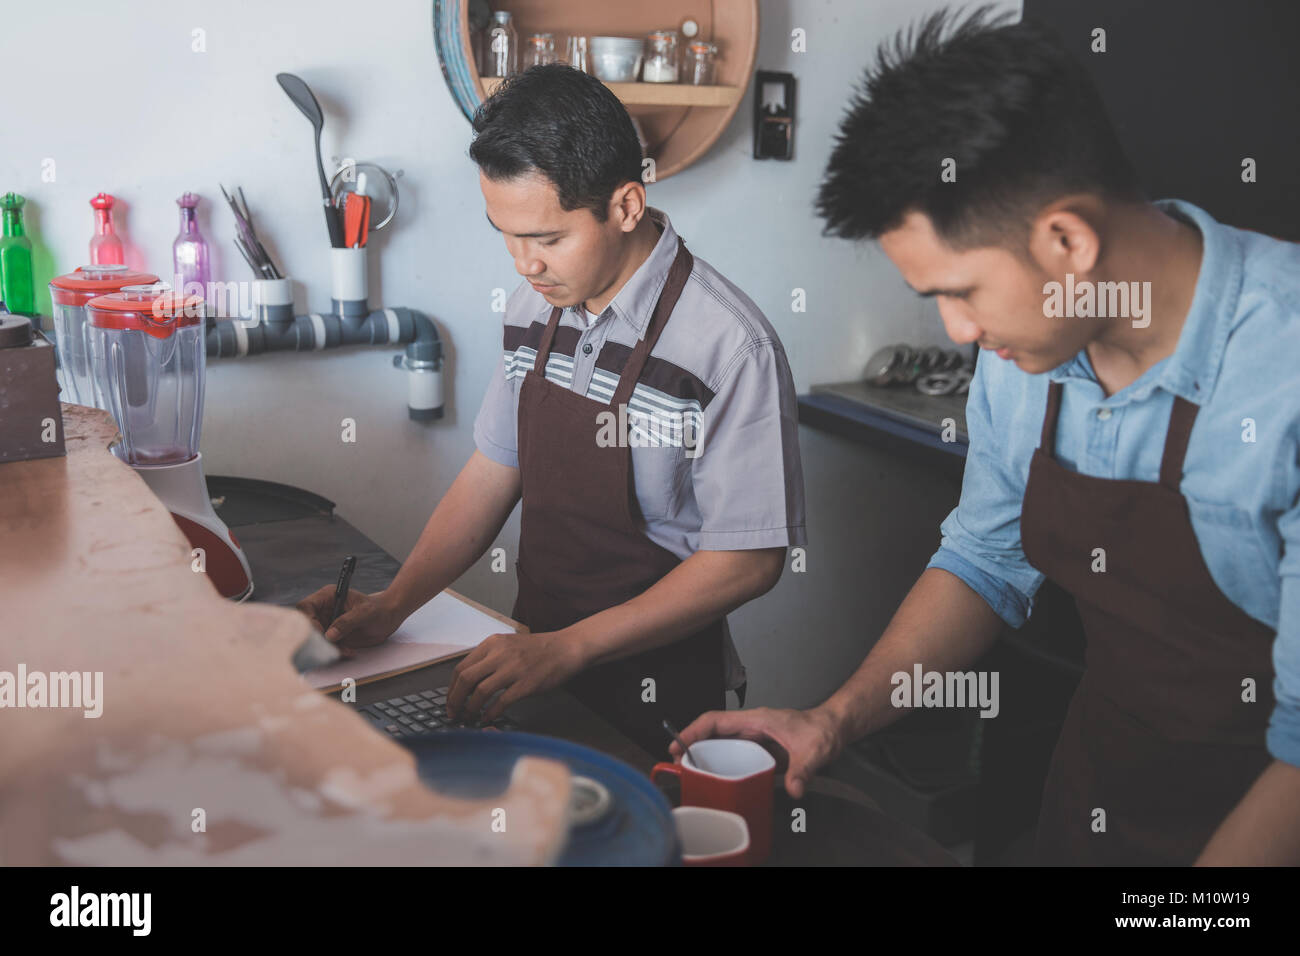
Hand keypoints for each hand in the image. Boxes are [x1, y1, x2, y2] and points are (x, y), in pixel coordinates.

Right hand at [295, 586, 404, 655]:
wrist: (389, 618)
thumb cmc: (379, 609)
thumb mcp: (365, 613)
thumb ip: (347, 622)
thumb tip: (329, 635)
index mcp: (328, 597)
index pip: (306, 607)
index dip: (308, 620)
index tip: (321, 633)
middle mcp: (324, 610)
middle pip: (307, 625)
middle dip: (317, 638)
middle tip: (332, 646)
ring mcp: (327, 624)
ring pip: (316, 639)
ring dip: (328, 648)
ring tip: (346, 651)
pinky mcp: (333, 636)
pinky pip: (327, 647)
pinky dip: (336, 652)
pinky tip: (349, 652)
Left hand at [446, 630, 583, 722]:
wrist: (566, 647)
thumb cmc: (538, 649)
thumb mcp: (509, 645)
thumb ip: (489, 658)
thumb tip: (468, 682)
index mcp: (492, 643)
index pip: (461, 667)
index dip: (452, 688)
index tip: (450, 701)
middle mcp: (500, 654)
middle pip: (466, 679)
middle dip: (455, 700)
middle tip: (454, 713)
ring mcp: (514, 668)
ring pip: (480, 691)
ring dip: (471, 708)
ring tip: (470, 717)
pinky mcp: (527, 683)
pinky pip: (502, 701)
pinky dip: (491, 712)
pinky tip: (489, 717)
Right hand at [670, 706, 844, 798]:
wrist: (834, 728)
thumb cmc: (823, 730)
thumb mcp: (814, 751)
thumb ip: (803, 770)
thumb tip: (794, 789)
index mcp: (757, 720)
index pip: (716, 720)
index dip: (693, 730)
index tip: (678, 744)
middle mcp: (751, 725)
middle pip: (712, 729)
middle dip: (691, 743)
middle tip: (677, 762)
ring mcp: (754, 735)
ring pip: (720, 739)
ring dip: (702, 751)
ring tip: (689, 769)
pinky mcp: (758, 745)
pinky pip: (732, 749)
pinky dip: (718, 758)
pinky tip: (715, 774)